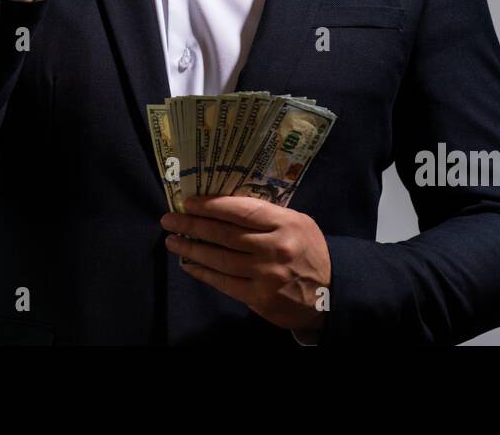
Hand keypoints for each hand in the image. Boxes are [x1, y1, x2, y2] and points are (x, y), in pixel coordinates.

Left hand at [160, 195, 331, 335]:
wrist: (330, 292)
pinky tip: (189, 265)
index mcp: (285, 223)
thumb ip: (266, 214)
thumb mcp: (296, 222)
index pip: (241, 211)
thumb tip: (224, 205)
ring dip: (192, 249)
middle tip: (169, 220)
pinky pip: (225, 283)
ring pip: (221, 260)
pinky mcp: (259, 298)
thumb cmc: (308, 250)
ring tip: (172, 241)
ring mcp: (266, 275)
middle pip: (225, 235)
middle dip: (193, 225)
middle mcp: (274, 248)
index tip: (189, 202)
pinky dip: (204, 273)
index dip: (212, 206)